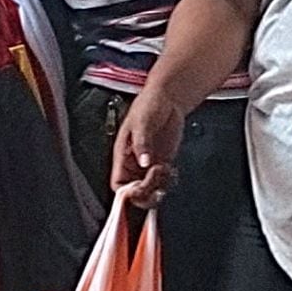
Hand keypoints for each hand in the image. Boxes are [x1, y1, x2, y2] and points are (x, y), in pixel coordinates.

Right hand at [110, 91, 187, 207]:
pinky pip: (163, 181)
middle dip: (147, 192)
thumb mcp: (142, 121)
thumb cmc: (149, 104)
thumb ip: (142, 142)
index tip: (141, 188)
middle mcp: (134, 163)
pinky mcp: (162, 161)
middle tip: (157, 181)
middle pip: (135, 192)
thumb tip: (143, 162)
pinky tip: (172, 170)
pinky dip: (169, 181)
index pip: (118, 184)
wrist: (168, 97)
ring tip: (166, 172)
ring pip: (151, 189)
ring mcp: (149, 163)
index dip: (128, 192)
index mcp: (123, 155)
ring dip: (160, 186)